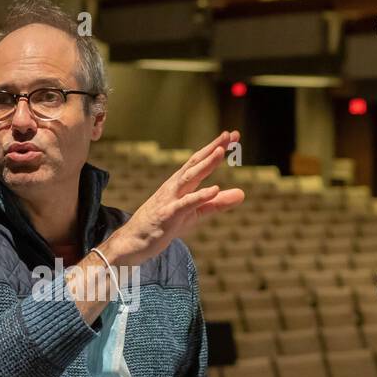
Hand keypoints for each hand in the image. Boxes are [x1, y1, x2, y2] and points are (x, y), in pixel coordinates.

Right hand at [101, 130, 244, 267]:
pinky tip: (214, 188)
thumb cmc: (165, 224)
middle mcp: (175, 186)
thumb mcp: (196, 213)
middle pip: (195, 163)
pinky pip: (185, 204)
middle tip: (229, 135)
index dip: (216, 148)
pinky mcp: (168, 215)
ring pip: (189, 178)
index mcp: (181, 184)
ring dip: (205, 164)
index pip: (200, 162)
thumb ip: (217, 203)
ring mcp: (170, 199)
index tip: (234, 136)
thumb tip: (242, 194)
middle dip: (212, 148)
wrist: (135, 241)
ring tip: (221, 152)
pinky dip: (199, 196)